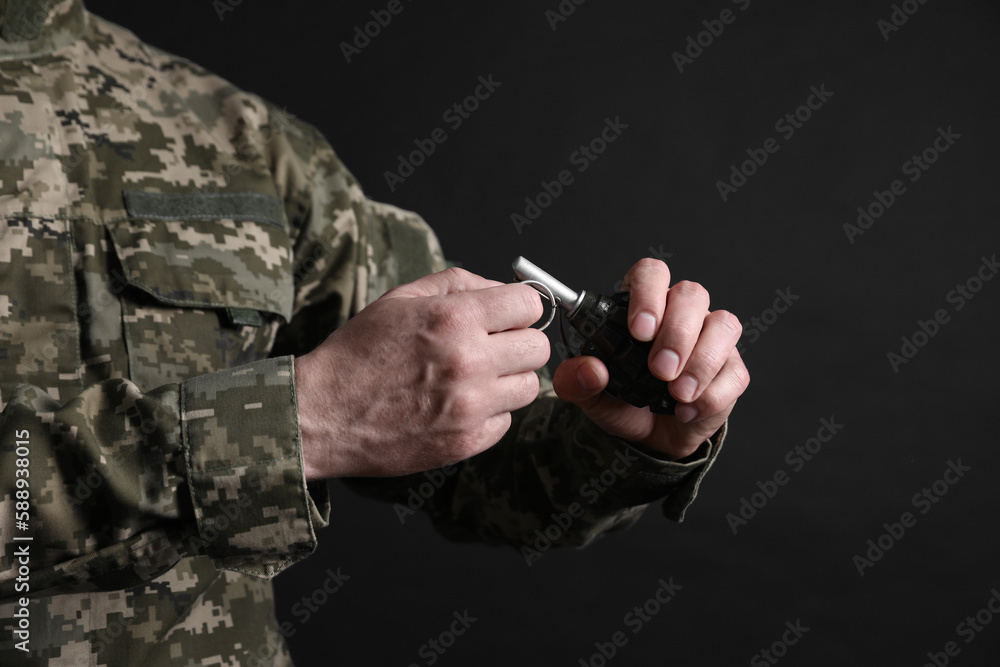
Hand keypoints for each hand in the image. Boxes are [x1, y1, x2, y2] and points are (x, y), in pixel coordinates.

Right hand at [295, 268, 549, 479]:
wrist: (321, 414)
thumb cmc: (358, 353)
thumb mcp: (400, 299)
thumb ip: (457, 283)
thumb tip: (499, 287)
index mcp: (454, 318)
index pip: (529, 305)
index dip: (519, 309)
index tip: (507, 317)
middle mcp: (469, 360)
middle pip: (538, 348)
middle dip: (518, 343)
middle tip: (491, 348)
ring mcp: (471, 405)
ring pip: (529, 387)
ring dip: (508, 380)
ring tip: (473, 379)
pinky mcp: (467, 441)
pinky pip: (506, 422)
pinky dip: (489, 413)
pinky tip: (457, 406)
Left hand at [552, 258, 748, 459]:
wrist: (649, 438)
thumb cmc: (621, 401)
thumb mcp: (589, 395)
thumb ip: (576, 381)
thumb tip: (589, 370)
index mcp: (642, 306)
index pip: (651, 273)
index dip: (648, 293)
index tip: (639, 330)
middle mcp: (681, 313)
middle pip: (692, 294)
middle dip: (677, 333)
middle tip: (659, 370)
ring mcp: (711, 338)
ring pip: (724, 325)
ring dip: (701, 361)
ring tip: (677, 393)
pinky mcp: (731, 370)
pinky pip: (735, 372)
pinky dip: (711, 395)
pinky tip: (686, 411)